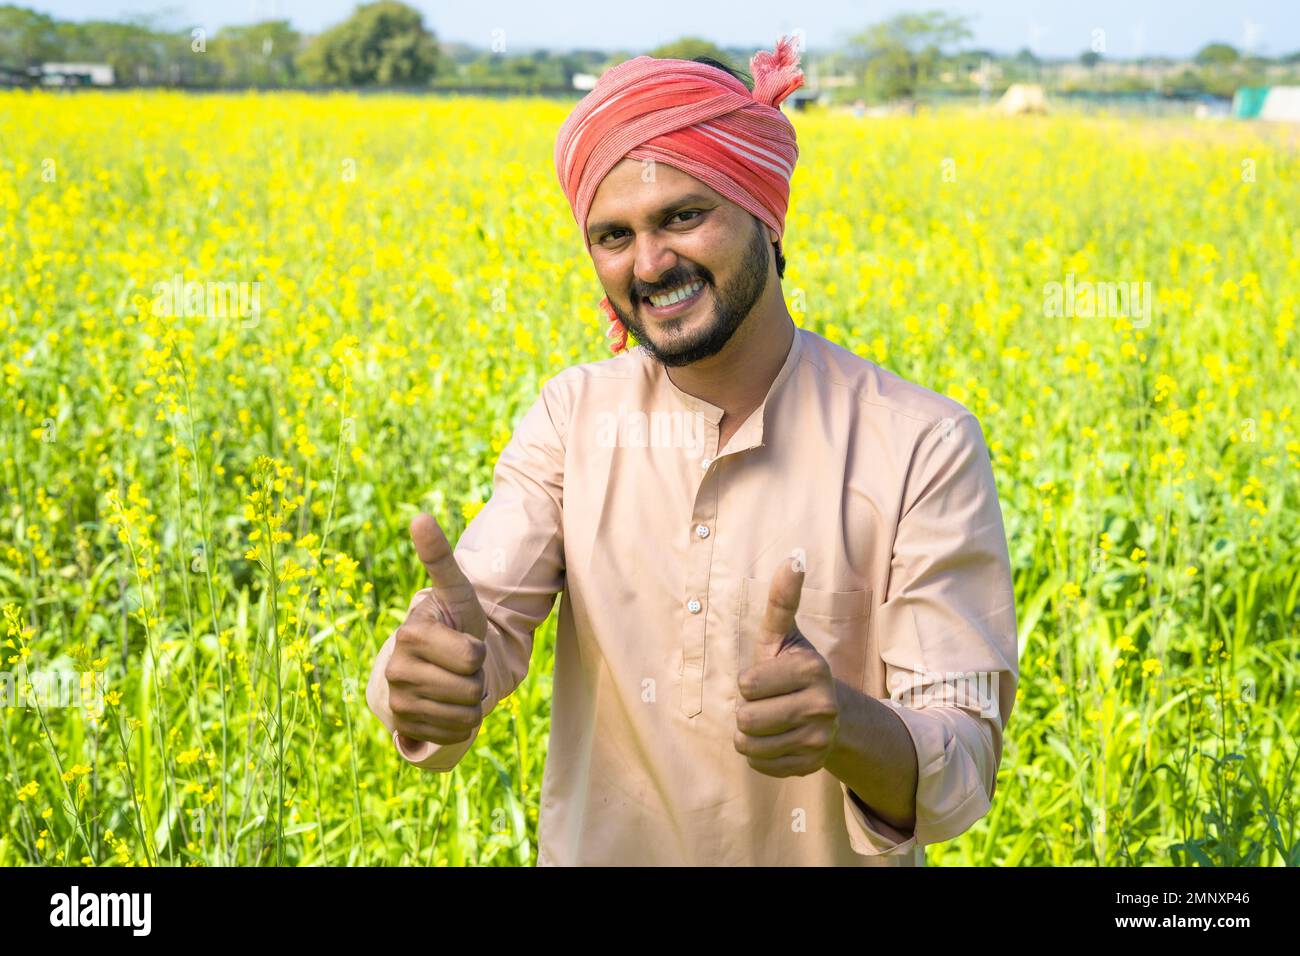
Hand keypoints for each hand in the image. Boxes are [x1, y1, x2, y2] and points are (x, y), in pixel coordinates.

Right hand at [385, 513, 488, 746]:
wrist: (437, 663)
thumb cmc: (453, 623)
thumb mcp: (456, 591)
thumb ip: (439, 557)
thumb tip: (419, 516)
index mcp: (410, 633)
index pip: (472, 657)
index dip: (478, 650)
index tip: (463, 639)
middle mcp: (396, 668)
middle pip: (471, 688)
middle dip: (477, 677)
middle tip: (460, 665)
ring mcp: (397, 700)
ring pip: (466, 714)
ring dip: (472, 701)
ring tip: (455, 683)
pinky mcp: (403, 727)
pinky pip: (455, 734)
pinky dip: (461, 723)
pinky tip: (448, 706)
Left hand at [734, 555, 839, 777]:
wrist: (828, 712)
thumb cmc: (791, 667)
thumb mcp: (783, 634)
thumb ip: (782, 600)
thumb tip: (794, 558)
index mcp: (812, 670)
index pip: (746, 685)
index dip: (747, 682)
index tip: (766, 677)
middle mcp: (822, 706)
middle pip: (745, 719)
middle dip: (745, 710)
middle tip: (765, 702)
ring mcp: (819, 739)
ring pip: (749, 746)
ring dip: (748, 735)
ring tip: (769, 720)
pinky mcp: (811, 765)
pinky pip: (760, 765)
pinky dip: (759, 755)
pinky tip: (777, 739)